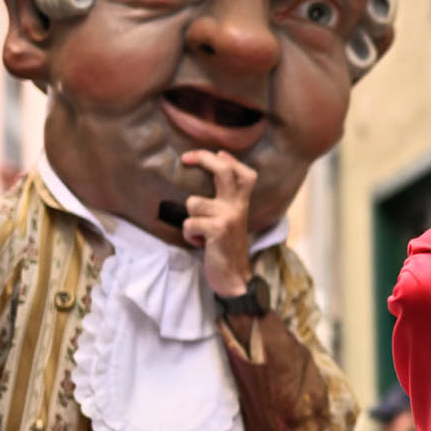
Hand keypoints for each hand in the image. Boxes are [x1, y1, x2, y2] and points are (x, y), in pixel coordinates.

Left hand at [179, 149, 258, 297]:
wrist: (234, 278)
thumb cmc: (227, 247)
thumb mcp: (231, 219)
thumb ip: (226, 199)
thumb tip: (215, 173)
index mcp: (242, 204)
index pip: (244, 173)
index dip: (229, 159)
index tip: (215, 152)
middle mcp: (238, 207)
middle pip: (224, 171)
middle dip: (204, 158)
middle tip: (186, 158)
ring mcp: (228, 217)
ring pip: (193, 203)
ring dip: (190, 219)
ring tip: (199, 232)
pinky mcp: (217, 230)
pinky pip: (189, 223)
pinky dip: (188, 235)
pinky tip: (199, 244)